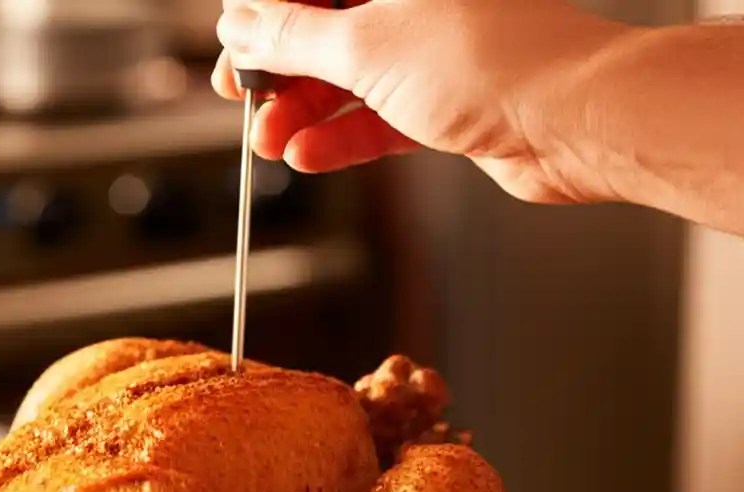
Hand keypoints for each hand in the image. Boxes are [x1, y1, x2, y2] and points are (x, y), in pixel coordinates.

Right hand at [212, 0, 630, 202]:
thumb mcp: (366, 46)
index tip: (235, 44)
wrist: (577, 120)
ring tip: (270, 142)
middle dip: (278, 69)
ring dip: (302, 112)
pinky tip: (309, 156)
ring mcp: (432, 48)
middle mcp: (416, 0)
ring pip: (347, 77)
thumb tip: (243, 25)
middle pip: (323, 28)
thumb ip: (294, 38)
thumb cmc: (494, 61)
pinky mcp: (445, 99)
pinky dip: (341, 137)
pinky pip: (377, 115)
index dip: (266, 12)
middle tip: (244, 98)